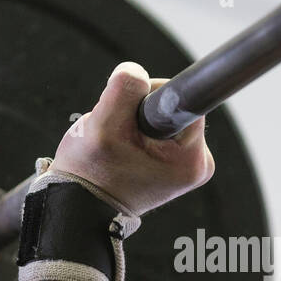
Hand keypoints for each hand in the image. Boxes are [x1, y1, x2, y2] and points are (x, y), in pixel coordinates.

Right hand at [49, 62, 214, 214]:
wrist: (82, 209)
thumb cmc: (90, 175)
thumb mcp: (102, 125)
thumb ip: (124, 89)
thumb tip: (138, 72)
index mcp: (190, 158)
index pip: (179, 98)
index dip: (146, 95)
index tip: (127, 114)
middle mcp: (198, 163)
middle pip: (171, 107)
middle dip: (138, 111)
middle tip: (116, 136)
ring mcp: (189, 166)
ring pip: (162, 118)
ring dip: (135, 123)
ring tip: (117, 148)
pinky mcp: (177, 166)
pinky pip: (159, 133)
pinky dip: (138, 135)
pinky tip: (123, 152)